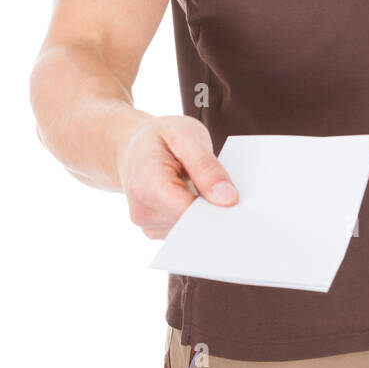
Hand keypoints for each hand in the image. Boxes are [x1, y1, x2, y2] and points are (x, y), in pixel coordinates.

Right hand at [115, 113, 237, 238]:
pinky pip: (188, 232)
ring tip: (205, 186)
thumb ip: (206, 166)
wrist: (130, 147)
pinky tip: (198, 197)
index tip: (238, 202)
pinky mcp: (158, 230)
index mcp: (147, 185)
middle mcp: (143, 212)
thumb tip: (228, 199)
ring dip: (207, 213)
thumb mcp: (185, 135)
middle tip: (228, 190)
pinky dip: (199, 217)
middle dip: (214, 211)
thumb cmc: (158, 138)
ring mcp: (149, 225)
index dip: (217, 209)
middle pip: (193, 226)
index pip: (189, 212)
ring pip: (193, 231)